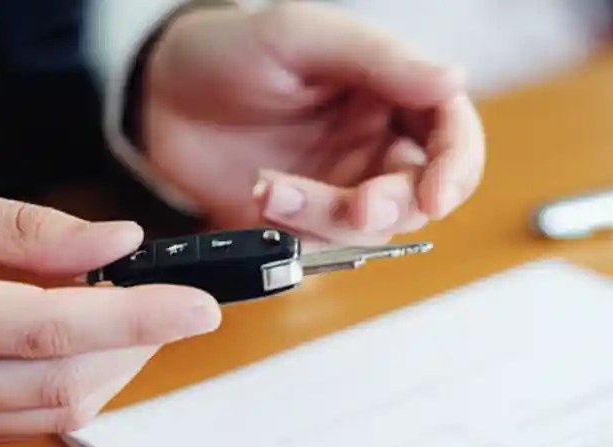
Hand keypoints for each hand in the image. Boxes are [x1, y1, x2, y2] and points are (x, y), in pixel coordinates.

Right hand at [0, 173, 220, 441]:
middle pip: (60, 386)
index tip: (199, 307)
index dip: (137, 319)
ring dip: (112, 373)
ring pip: (51, 416)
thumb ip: (29, 229)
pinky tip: (86, 349)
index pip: (50, 330)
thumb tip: (117, 242)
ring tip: (132, 320)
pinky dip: (71, 388)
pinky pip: (22, 425)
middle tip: (172, 306)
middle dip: (137, 348)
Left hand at [140, 1, 485, 247]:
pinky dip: (297, 231)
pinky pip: (324, 246)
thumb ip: (378, 58)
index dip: (455, 168)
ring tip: (270, 189)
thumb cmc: (229, 50)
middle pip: (421, 194)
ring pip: (372, 228)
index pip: (452, 132)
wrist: (156, 96)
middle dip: (391, 207)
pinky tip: (261, 196)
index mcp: (392, 90)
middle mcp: (378, 141)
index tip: (434, 196)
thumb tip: (452, 80)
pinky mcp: (307, 221)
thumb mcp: (299, 35)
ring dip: (328, 218)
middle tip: (356, 208)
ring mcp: (343, 184)